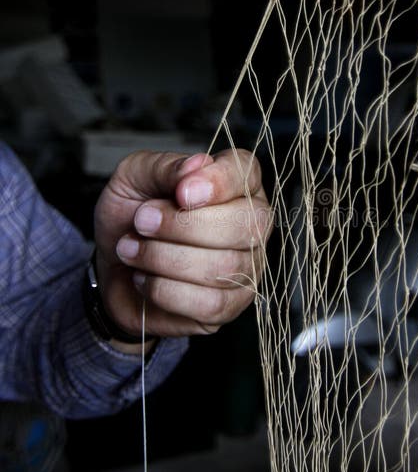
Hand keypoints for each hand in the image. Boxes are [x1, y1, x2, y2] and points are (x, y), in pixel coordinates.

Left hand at [93, 150, 271, 339]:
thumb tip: (197, 166)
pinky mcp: (230, 305)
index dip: (218, 183)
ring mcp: (247, 268)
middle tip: (141, 221)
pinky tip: (145, 278)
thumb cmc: (130, 214)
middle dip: (183, 226)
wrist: (111, 265)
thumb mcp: (135, 176)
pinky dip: (165, 291)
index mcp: (236, 181)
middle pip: (246, 225)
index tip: (181, 193)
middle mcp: (251, 224)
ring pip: (224, 267)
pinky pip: (210, 304)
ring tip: (131, 249)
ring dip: (163, 258)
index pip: (247, 173)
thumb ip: (165, 167)